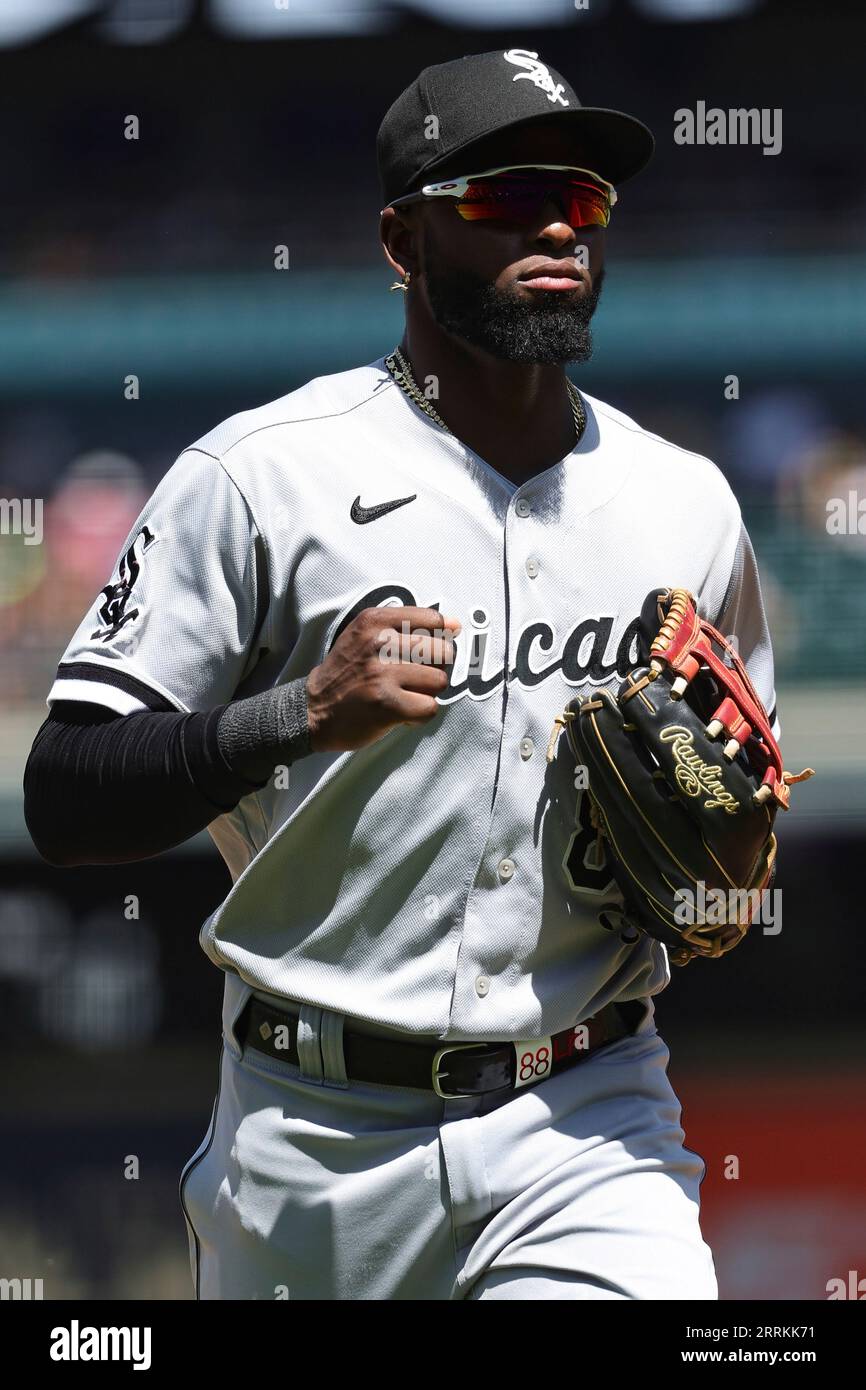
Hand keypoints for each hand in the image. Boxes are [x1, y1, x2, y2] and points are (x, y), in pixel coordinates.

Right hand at [305, 606, 460, 752]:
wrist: (313, 708)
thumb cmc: (349, 671)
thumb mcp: (368, 636)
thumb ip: (411, 626)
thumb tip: (457, 625)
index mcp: (375, 621)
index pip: (434, 620)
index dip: (437, 640)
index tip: (423, 653)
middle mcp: (379, 643)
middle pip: (443, 652)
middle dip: (434, 669)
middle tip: (412, 679)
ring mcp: (382, 674)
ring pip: (440, 681)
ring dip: (426, 693)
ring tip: (404, 695)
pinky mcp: (386, 705)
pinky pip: (430, 708)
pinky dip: (419, 715)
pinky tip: (401, 713)